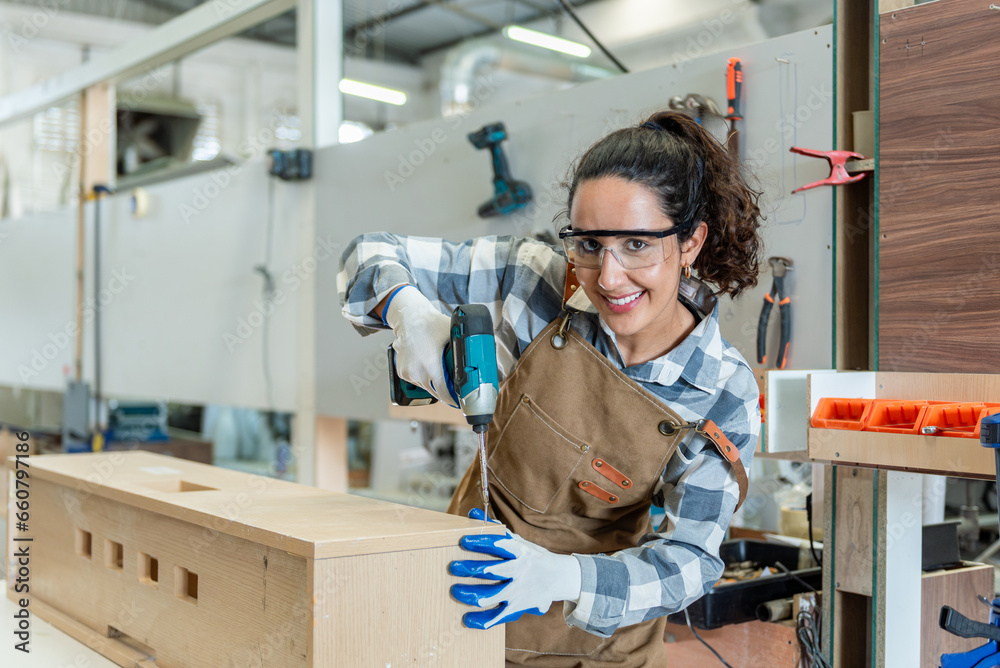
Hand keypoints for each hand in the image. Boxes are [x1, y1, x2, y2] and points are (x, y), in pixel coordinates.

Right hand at [383, 286, 458, 407]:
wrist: (409, 317)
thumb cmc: (432, 324)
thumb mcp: (453, 335)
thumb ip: (464, 349)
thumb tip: (480, 359)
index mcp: (432, 366)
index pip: (444, 394)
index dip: (454, 400)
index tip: (461, 401)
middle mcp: (418, 372)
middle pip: (436, 393)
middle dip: (446, 392)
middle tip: (455, 387)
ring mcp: (408, 373)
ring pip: (425, 387)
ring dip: (434, 384)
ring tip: (440, 371)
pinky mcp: (402, 372)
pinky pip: (416, 380)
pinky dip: (423, 377)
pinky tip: (427, 366)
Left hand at [449, 508, 581, 629]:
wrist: (559, 578)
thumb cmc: (532, 556)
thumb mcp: (517, 540)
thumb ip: (494, 529)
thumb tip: (472, 512)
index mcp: (519, 552)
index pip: (500, 544)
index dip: (482, 542)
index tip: (464, 540)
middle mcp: (520, 571)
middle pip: (494, 570)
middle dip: (472, 568)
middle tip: (453, 566)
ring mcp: (519, 591)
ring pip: (494, 595)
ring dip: (473, 594)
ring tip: (455, 590)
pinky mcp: (518, 607)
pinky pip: (499, 616)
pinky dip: (483, 620)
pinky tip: (466, 619)